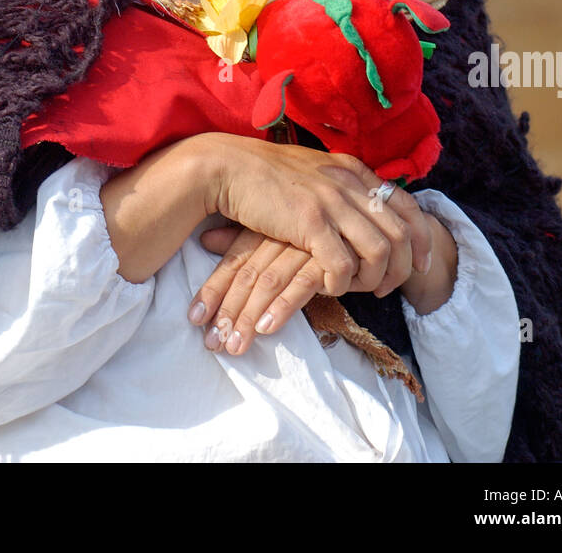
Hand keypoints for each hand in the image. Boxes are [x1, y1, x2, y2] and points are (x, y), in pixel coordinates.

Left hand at [189, 225, 325, 355]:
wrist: (367, 215)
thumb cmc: (316, 227)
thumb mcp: (277, 230)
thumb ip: (242, 235)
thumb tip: (205, 239)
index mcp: (265, 226)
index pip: (234, 261)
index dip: (213, 289)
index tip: (194, 318)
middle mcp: (280, 234)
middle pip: (246, 274)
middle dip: (226, 311)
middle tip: (211, 344)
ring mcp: (303, 244)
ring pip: (268, 282)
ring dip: (248, 316)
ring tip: (234, 346)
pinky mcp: (328, 257)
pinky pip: (301, 284)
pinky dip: (283, 307)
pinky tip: (268, 327)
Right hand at [206, 134, 432, 294]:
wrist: (228, 167)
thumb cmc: (264, 176)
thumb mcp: (313, 172)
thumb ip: (340, 186)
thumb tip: (362, 210)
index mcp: (352, 170)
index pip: (406, 204)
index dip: (420, 238)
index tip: (421, 263)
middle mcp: (348, 183)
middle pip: (399, 233)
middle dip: (401, 268)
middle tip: (385, 289)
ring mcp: (331, 201)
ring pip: (378, 251)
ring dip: (372, 278)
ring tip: (356, 289)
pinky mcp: (309, 222)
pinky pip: (342, 264)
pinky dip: (341, 283)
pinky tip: (329, 287)